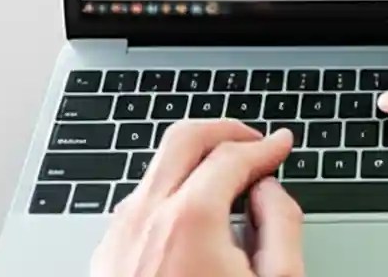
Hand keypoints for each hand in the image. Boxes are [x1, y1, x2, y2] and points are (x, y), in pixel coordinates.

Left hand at [91, 121, 304, 276]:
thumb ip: (282, 226)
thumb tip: (268, 191)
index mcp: (190, 221)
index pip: (233, 155)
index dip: (266, 146)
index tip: (282, 145)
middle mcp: (146, 219)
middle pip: (184, 138)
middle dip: (225, 130)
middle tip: (254, 142)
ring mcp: (118, 236)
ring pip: (157, 167)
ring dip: (195, 160)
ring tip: (229, 180)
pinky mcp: (105, 257)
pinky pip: (139, 202)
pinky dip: (171, 191)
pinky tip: (195, 215)